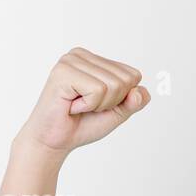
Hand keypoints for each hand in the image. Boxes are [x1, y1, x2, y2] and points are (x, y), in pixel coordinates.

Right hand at [13, 47, 149, 159]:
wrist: (55, 141)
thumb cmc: (82, 124)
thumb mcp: (117, 113)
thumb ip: (134, 102)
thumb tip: (140, 91)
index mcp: (95, 60)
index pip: (133, 75)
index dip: (122, 98)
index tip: (98, 103)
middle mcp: (82, 55)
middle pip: (126, 80)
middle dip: (111, 102)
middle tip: (87, 106)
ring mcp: (71, 61)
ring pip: (114, 85)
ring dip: (99, 105)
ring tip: (78, 106)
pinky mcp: (63, 72)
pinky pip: (98, 90)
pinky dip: (89, 105)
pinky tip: (71, 105)